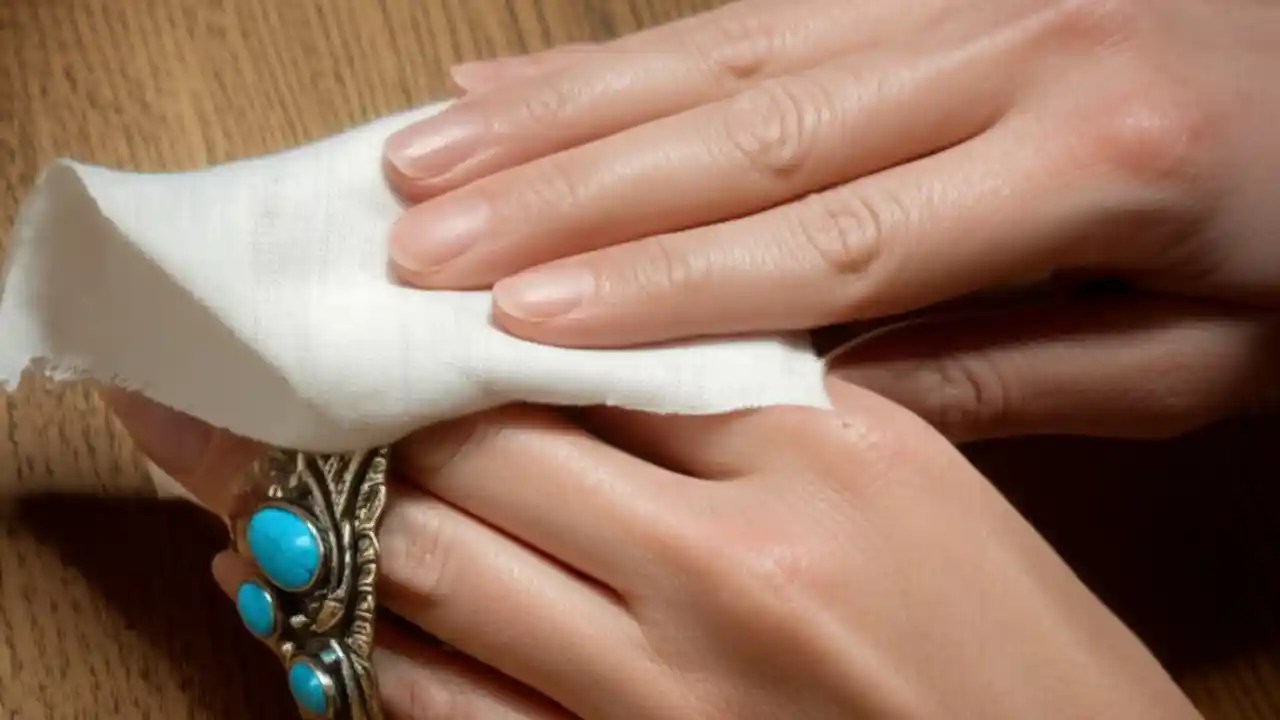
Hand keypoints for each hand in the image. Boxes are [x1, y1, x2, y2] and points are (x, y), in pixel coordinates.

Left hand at [109, 388, 1198, 718]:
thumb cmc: (1016, 657)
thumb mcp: (913, 488)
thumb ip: (755, 413)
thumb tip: (584, 368)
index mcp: (819, 461)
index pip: (579, 356)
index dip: (442, 329)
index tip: (355, 306)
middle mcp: (732, 573)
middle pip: (477, 458)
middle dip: (332, 416)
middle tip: (227, 384)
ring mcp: (669, 698)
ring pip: (431, 582)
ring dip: (310, 532)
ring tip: (225, 485)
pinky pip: (447, 717)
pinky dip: (359, 662)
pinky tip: (302, 622)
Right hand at [382, 0, 1279, 438]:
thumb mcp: (1206, 349)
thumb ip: (1013, 370)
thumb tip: (829, 395)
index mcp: (1092, 158)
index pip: (830, 240)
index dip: (663, 284)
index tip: (521, 321)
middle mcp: (1010, 45)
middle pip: (743, 129)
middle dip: (562, 190)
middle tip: (418, 238)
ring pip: (722, 53)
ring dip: (563, 110)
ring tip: (431, 158)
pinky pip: (752, 7)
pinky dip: (627, 52)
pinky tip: (521, 81)